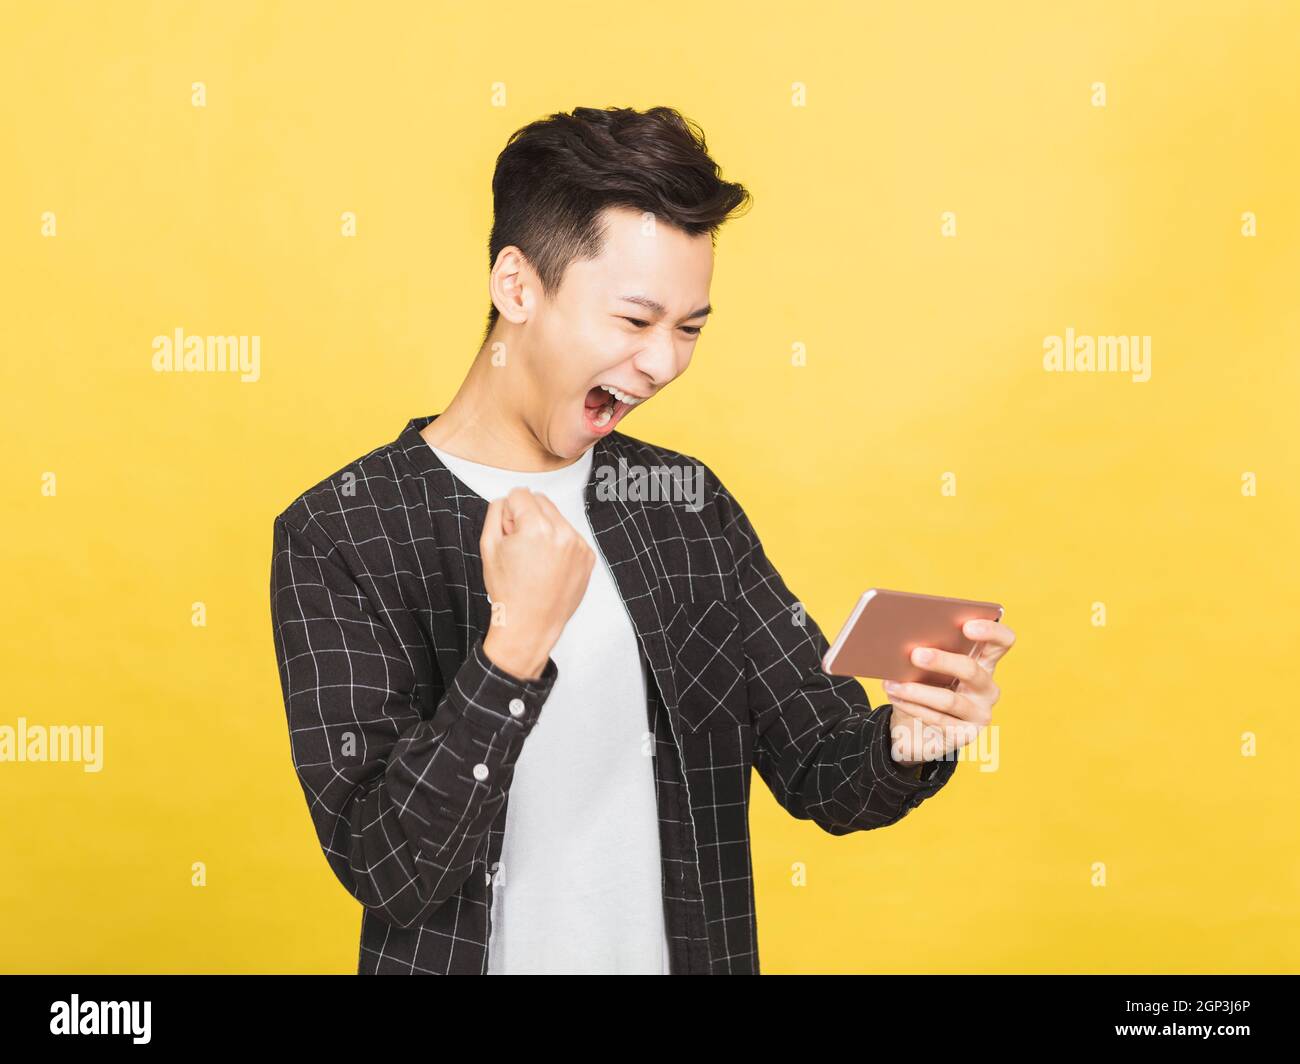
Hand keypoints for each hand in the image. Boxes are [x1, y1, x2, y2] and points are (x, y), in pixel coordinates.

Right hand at [479, 487, 594, 679]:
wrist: (530, 624)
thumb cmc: (508, 590)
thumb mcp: (488, 547)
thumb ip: (496, 513)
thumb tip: (507, 500)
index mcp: (536, 527)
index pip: (520, 494)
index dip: (508, 512)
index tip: (508, 533)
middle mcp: (562, 532)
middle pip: (541, 500)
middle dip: (527, 516)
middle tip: (520, 546)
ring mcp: (579, 545)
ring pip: (557, 517)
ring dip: (544, 529)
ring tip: (535, 559)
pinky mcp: (588, 556)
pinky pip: (570, 535)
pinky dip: (559, 544)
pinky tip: (549, 567)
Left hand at [882, 619, 1016, 766]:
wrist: (916, 728)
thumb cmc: (924, 685)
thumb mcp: (927, 667)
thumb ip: (926, 649)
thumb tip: (902, 639)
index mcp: (984, 662)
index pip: (1002, 642)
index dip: (991, 631)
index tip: (966, 626)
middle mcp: (987, 688)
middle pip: (972, 670)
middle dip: (942, 661)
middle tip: (915, 654)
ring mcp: (980, 713)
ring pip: (950, 700)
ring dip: (917, 691)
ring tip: (892, 683)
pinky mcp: (965, 735)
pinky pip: (938, 720)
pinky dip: (913, 707)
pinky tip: (895, 697)